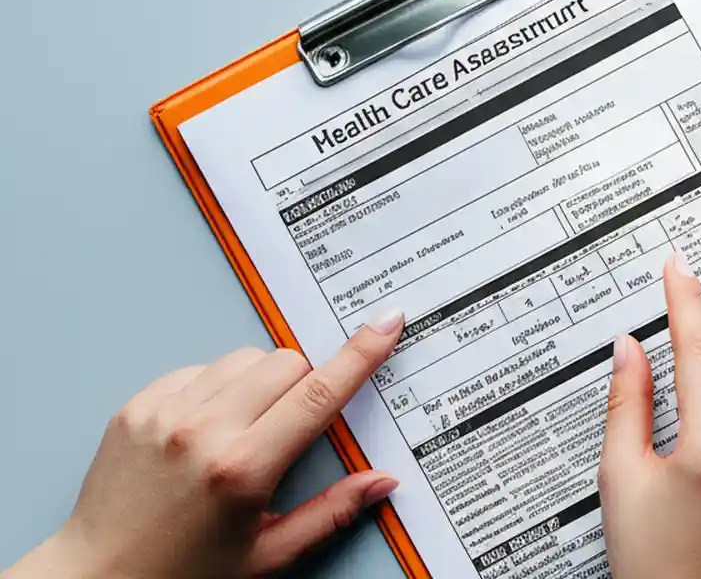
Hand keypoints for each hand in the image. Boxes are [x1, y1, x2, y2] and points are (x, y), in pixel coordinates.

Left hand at [3, 310, 405, 578]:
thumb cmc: (184, 574)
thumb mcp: (268, 555)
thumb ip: (332, 512)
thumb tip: (384, 481)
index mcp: (242, 469)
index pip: (319, 394)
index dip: (360, 355)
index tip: (386, 325)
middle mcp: (202, 431)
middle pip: (286, 364)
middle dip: (305, 382)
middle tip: (293, 425)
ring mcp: (164, 413)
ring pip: (243, 358)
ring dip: (261, 381)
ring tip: (248, 429)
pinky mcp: (137, 406)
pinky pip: (198, 368)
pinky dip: (217, 387)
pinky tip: (210, 428)